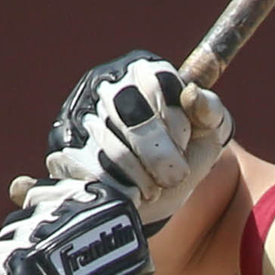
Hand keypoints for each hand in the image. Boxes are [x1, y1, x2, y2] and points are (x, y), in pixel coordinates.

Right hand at [15, 51, 232, 233]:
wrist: (154, 201)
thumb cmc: (184, 158)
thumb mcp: (210, 136)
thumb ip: (211, 111)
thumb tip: (192, 94)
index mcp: (143, 73)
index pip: (155, 82)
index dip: (174, 120)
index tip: (185, 142)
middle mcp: (105, 85)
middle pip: (128, 110)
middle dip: (158, 152)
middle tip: (173, 175)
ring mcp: (79, 116)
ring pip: (111, 143)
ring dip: (143, 177)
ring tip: (153, 186)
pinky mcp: (63, 149)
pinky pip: (92, 170)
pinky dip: (120, 189)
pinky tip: (130, 194)